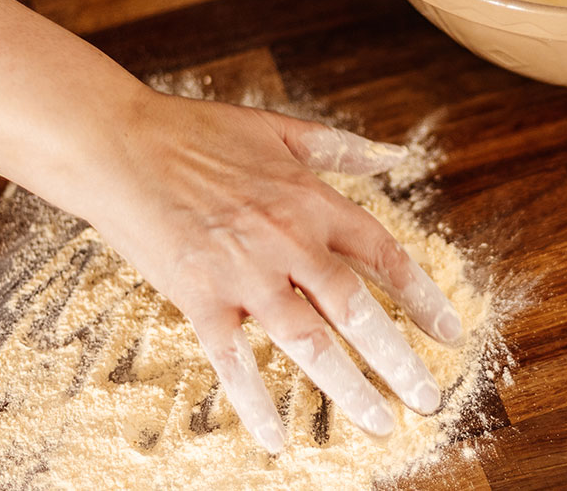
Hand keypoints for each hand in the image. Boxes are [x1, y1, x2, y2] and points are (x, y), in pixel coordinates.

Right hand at [77, 90, 462, 452]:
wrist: (117, 143)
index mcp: (313, 201)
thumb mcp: (280, 128)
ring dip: (348, 386)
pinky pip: (233, 361)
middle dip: (398, 358)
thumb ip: (343, 148)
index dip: (421, 297)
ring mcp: (244, 274)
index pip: (384, 256)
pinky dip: (255, 401)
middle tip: (429, 398)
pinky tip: (275, 438)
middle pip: (358, 308)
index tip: (449, 333)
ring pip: (309, 341)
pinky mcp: (198, 298)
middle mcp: (289, 240)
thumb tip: (397, 154)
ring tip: (379, 422)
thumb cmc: (196, 132)